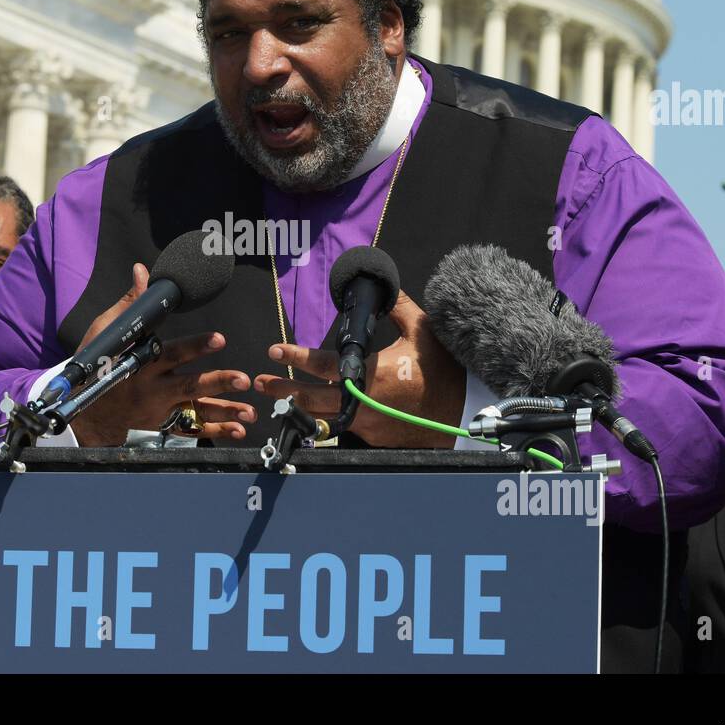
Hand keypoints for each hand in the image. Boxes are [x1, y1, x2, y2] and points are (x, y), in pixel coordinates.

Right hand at [68, 263, 254, 445]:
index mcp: (142, 363)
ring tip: (250, 412)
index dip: (196, 346)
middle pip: (189, 386)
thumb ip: (130, 305)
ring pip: (196, 412)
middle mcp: (153, 389)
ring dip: (225, 412)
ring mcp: (160, 410)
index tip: (220, 339)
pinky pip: (192, 431)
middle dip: (217, 382)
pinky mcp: (164, 425)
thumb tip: (141, 271)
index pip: (172, 352)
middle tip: (242, 378)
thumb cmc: (99, 364)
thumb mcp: (107, 332)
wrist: (87, 410)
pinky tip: (239, 430)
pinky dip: (216, 432)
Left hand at [253, 288, 464, 447]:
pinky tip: (320, 411)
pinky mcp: (374, 437)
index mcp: (372, 373)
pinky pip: (348, 425)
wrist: (463, 412)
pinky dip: (333, 416)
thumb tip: (381, 287)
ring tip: (279, 401)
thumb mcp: (422, 331)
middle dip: (284, 390)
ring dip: (301, 407)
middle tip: (261, 383)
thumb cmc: (443, 370)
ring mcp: (367, 424)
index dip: (297, 356)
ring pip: (326, 416)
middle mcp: (364, 402)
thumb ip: (397, 308)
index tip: (274, 350)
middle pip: (313, 398)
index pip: (325, 364)